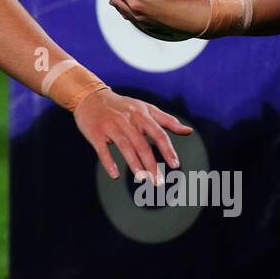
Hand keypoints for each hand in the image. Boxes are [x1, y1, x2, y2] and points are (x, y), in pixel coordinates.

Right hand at [73, 88, 189, 182]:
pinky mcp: (96, 133)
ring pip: (124, 147)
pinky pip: (102, 149)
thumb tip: (188, 131)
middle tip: (159, 181)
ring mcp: (110, 126)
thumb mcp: (145, 108)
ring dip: (134, 164)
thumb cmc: (122, 106)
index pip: (158, 133)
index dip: (167, 150)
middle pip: (142, 144)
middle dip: (151, 164)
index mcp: (141, 115)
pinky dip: (108, 162)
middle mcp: (127, 120)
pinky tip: (115, 174)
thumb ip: (167, 120)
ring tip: (143, 179)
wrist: (90, 97)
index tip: (175, 165)